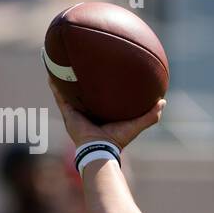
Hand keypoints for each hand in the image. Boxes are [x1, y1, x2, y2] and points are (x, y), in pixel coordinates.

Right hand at [48, 76, 164, 150]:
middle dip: (82, 82)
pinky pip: (60, 97)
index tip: (103, 76)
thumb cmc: (117, 139)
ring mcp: (76, 113)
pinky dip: (55, 86)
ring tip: (61, 64)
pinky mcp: (68, 114)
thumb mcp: (136, 124)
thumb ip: (150, 115)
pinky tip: (50, 74)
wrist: (100, 148)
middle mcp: (88, 113)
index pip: (101, 99)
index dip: (101, 89)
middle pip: (84, 94)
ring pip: (69, 93)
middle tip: (81, 65)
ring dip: (65, 81)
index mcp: (102, 115)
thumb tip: (163, 101)